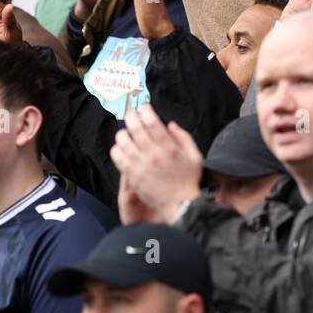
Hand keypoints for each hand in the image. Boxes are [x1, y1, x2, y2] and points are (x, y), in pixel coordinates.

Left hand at [109, 104, 204, 223]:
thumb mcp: (195, 156)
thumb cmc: (189, 181)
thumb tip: (170, 125)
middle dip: (131, 116)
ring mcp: (141, 166)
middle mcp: (153, 154)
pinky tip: (120, 148)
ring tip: (125, 132)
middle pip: (135, 128)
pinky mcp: (132, 176)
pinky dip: (117, 150)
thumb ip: (183, 138)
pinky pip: (119, 159)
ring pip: (124, 142)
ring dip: (123, 133)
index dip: (145, 111)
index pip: (152, 122)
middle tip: (131, 113)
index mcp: (168, 147)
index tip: (143, 107)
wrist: (180, 205)